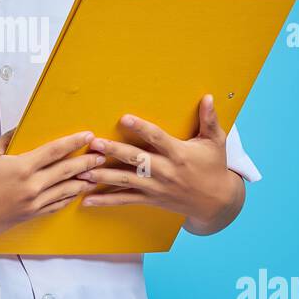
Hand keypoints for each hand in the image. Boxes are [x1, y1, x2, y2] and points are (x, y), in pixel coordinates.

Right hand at [0, 129, 106, 247]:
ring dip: (82, 181)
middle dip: (86, 162)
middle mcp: (33, 186)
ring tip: (96, 175)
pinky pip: (55, 206)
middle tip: (102, 155)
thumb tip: (21, 130)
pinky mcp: (29, 216)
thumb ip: (5, 140)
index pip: (55, 151)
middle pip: (66, 171)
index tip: (88, 135)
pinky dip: (67, 198)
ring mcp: (33, 204)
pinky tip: (75, 194)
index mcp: (22, 167)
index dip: (73, 142)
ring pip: (65, 190)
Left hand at [79, 94, 244, 234]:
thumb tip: (208, 96)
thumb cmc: (214, 166)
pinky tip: (86, 200)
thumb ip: (209, 119)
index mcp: (179, 154)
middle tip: (94, 144)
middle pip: (136, 159)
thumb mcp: (215, 142)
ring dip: (103, 176)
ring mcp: (155, 187)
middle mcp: (165, 171)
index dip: (141, 128)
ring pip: (126, 181)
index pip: (157, 138)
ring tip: (82, 172)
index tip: (124, 118)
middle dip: (114, 151)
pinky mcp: (150, 199)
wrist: (216, 202)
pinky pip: (125, 200)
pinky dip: (105, 201)